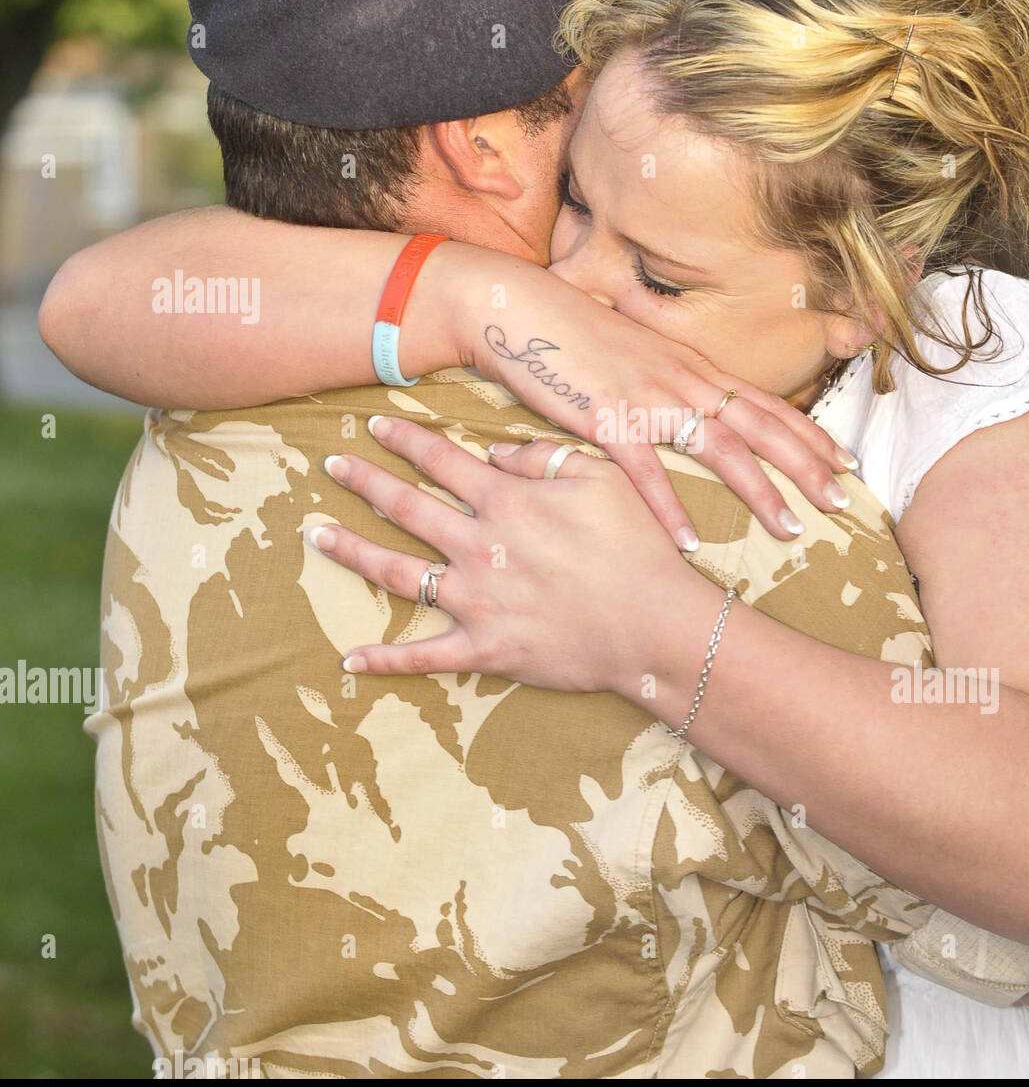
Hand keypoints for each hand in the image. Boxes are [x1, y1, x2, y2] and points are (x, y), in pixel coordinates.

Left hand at [310, 415, 718, 690]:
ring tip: (316, 536)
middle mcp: (479, 546)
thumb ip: (546, 459)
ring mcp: (476, 601)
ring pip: (398, 573)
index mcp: (506, 502)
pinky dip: (385, 661)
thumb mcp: (603, 480)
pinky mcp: (484, 650)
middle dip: (364, 482)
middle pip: (406, 507)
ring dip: (353, 552)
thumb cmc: (636, 548)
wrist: (654, 626)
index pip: (441, 461)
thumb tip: (498, 455)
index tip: (374, 425)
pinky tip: (348, 660)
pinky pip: (424, 657)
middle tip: (329, 465)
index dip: (405, 440)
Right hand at [442, 243, 856, 548]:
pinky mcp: (607, 417)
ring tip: (789, 529)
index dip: (809, 434)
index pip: (766, 404)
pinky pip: (647, 471)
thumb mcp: (637, 358)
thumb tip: (692, 416)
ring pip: (721, 448)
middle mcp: (683, 381)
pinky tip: (690, 542)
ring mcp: (648, 399)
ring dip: (760, 491)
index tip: (845, 464)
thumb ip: (669, 385)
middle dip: (807, 466)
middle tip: (843, 503)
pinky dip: (671, 508)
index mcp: (692, 368)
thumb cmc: (575, 336)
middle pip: (760, 427)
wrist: (521, 309)